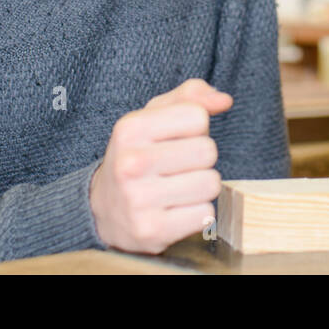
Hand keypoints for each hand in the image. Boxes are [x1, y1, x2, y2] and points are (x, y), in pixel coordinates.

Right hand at [89, 79, 232, 253]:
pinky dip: (196, 214)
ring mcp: (139, 199)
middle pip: (207, 150)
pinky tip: (174, 211)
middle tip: (177, 168)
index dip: (195, 129)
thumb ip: (191, 97)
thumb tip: (225, 101)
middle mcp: (131, 163)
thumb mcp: (153, 117)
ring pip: (210, 183)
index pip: (197, 116)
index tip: (175, 140)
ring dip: (201, 188)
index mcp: (130, 128)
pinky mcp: (152, 231)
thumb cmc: (138, 156)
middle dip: (201, 160)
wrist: (103, 210)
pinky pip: (204, 215)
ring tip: (177, 189)